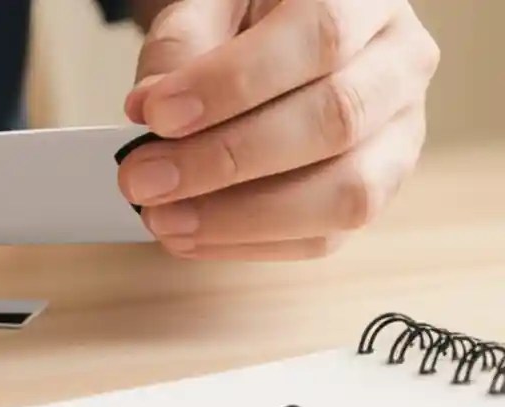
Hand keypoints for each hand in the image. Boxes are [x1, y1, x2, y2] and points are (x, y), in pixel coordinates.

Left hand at [119, 0, 439, 259]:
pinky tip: (189, 235)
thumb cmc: (247, 23)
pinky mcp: (377, 192)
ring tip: (162, 217)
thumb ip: (181, 46)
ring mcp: (400, 136)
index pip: (318, 37)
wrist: (279, 44)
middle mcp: (401, 65)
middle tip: (143, 178)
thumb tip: (148, 109)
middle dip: (226, 160)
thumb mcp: (211, 7)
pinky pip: (323, 236)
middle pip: (335, 119)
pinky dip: (247, 244)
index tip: (158, 115)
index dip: (234, 83)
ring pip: (345, 193)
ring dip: (240, 218)